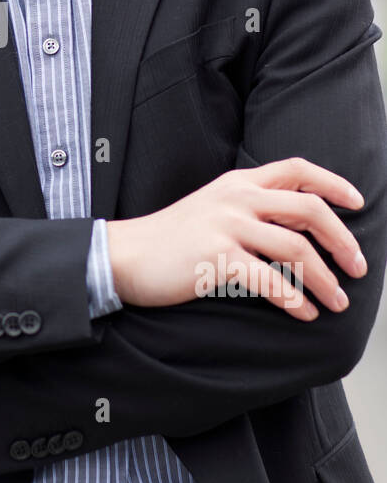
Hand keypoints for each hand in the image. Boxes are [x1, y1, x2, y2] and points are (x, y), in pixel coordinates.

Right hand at [106, 156, 365, 320]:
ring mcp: (226, 225)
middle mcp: (236, 197)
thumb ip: (249, 208)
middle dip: (342, 241)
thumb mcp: (212, 208)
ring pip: (295, 249)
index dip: (333, 184)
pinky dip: (294, 300)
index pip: (297, 170)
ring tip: (336, 302)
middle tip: (358, 267)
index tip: (357, 203)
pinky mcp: (216, 256)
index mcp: (238, 181)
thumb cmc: (170, 239)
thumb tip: (296, 229)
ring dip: (324, 280)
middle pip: (308, 210)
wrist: (125, 254)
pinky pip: (270, 280)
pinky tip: (304, 313)